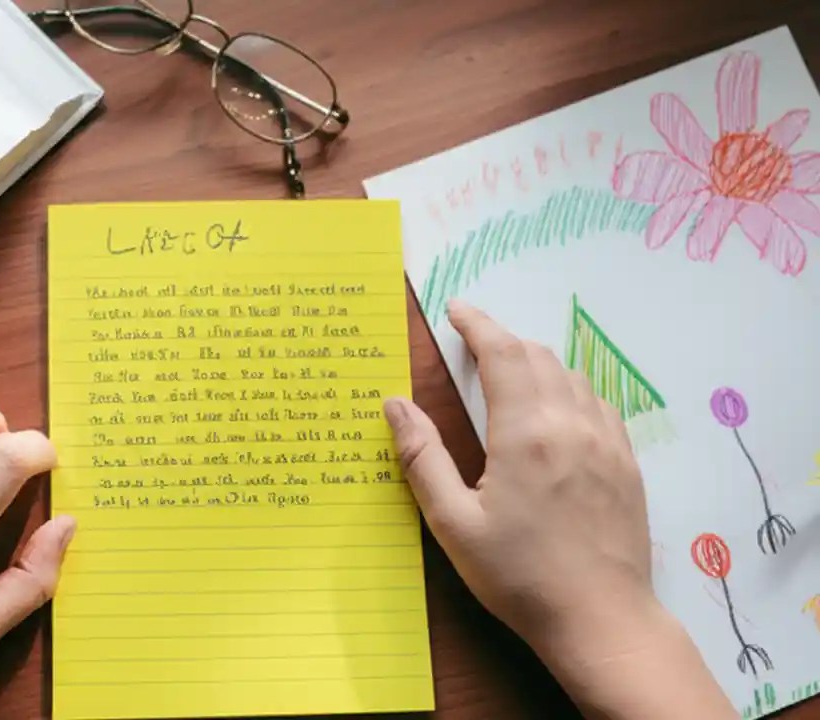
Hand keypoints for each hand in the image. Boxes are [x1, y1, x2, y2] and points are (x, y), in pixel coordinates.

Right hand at [386, 301, 650, 643]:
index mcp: (525, 432)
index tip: (456, 310)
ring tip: (508, 375)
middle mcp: (571, 423)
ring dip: (536, 363)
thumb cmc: (517, 576)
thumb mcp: (453, 522)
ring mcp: (607, 441)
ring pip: (571, 376)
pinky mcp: (626, 463)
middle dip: (502, 340)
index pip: (502, 352)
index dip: (478, 324)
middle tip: (472, 345)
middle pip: (538, 355)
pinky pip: (597, 404)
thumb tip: (394, 402)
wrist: (600, 618)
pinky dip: (568, 390)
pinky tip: (554, 412)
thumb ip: (422, 456)